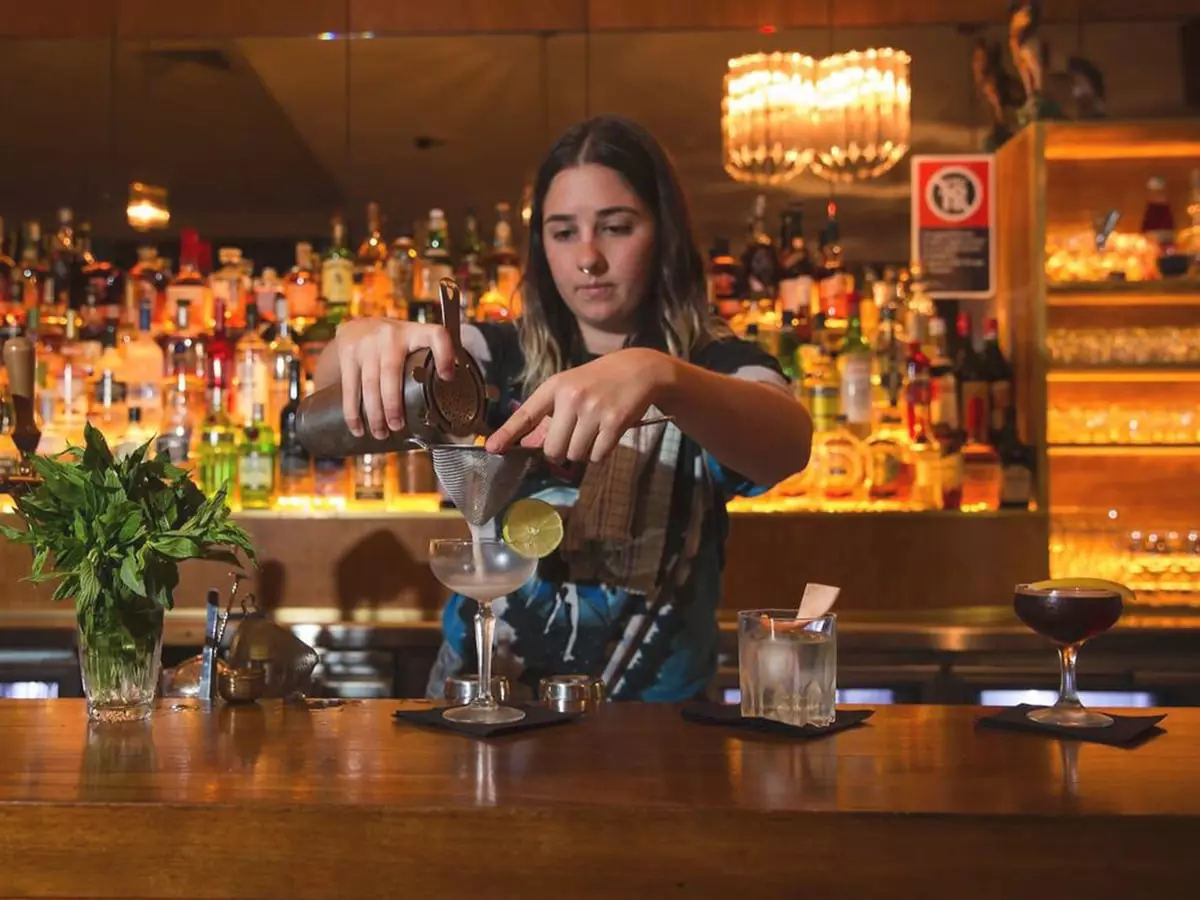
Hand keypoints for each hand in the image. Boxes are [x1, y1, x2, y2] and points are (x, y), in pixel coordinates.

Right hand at [333, 318, 455, 438]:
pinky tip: (358, 428)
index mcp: (415, 333)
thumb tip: (454, 403)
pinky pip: (350, 386)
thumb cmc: (394, 345)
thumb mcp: (414, 344)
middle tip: (398, 427)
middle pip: (392, 372)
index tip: (447, 377)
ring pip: (370, 383)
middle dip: (394, 404)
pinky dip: (352, 411)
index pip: (436, 336)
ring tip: (381, 433)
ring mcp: (367, 344)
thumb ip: (430, 364)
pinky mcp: (348, 353)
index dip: (444, 355)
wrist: (357, 328)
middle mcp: (391, 335)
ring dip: (375, 413)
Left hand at [485, 349, 675, 462]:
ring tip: (594, 432)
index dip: (507, 434)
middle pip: (553, 449)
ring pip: (576, 455)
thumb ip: (550, 414)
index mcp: (555, 386)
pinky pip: (598, 456)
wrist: (639, 369)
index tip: (491, 448)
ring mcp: (593, 410)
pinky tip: (608, 434)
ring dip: (583, 452)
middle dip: (561, 451)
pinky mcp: (614, 422)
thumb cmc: (599, 381)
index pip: (526, 415)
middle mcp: (571, 397)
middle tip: (573, 438)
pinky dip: (601, 452)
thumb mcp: (571, 387)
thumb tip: (530, 445)